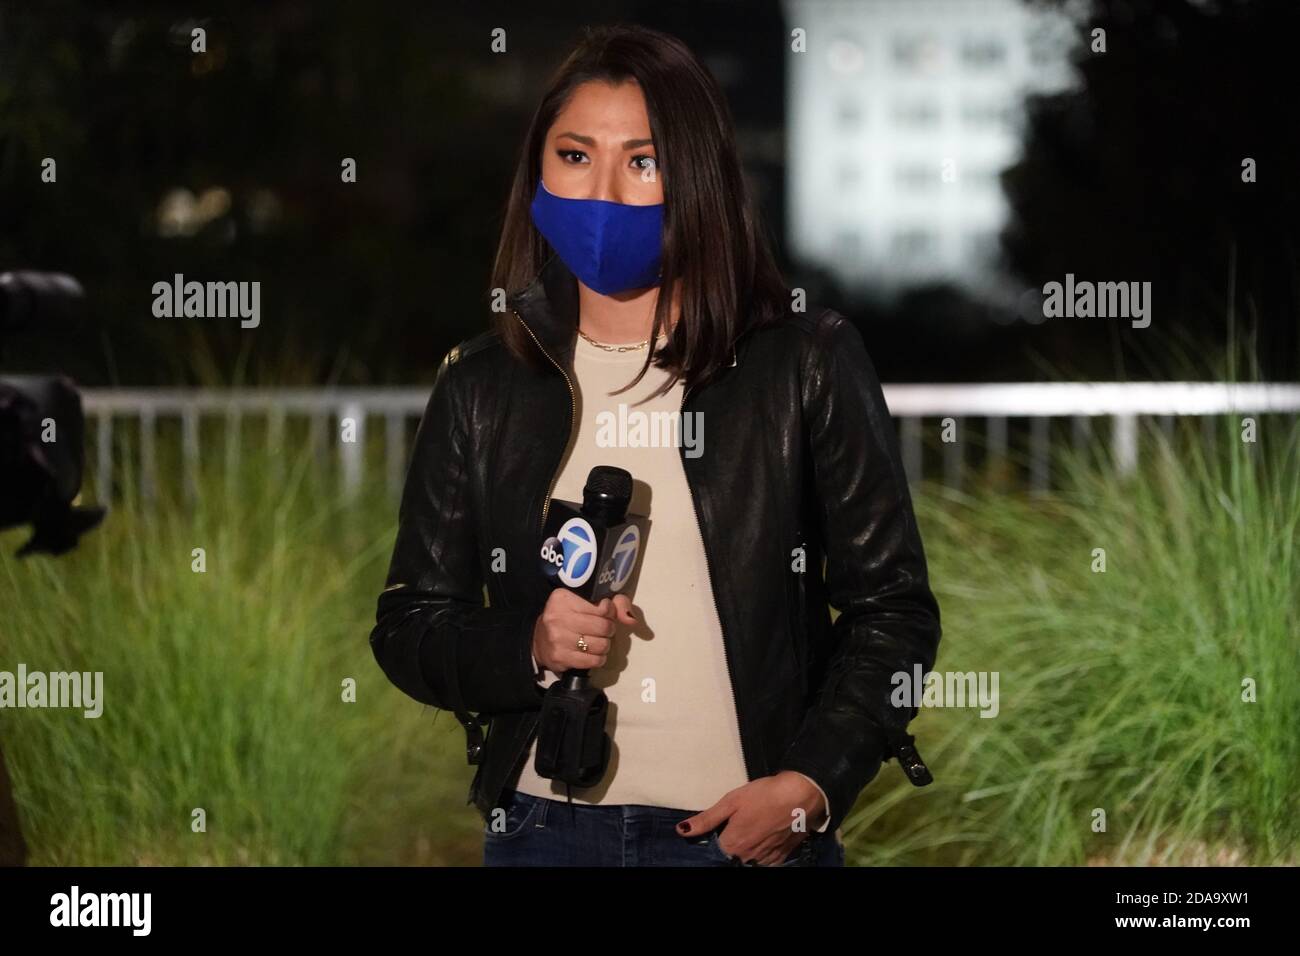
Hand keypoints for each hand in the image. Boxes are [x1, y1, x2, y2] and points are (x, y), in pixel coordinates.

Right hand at [532, 590, 636, 673]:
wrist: (539, 640)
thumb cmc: (568, 617)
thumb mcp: (587, 602)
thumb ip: (616, 603)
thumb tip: (632, 619)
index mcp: (563, 599)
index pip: (603, 608)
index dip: (609, 613)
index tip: (604, 614)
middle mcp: (558, 617)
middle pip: (603, 627)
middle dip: (609, 630)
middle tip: (603, 630)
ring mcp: (557, 639)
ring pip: (601, 646)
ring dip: (604, 646)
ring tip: (597, 642)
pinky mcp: (559, 658)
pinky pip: (593, 661)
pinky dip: (598, 659)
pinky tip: (592, 654)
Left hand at [675, 772, 827, 865]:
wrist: (801, 795)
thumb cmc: (764, 794)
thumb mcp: (732, 801)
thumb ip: (707, 819)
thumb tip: (682, 830)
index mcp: (733, 844)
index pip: (715, 851)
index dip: (716, 839)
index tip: (721, 827)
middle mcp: (748, 857)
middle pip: (732, 857)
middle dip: (731, 845)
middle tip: (739, 825)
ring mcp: (766, 859)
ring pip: (748, 861)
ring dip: (746, 850)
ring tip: (752, 829)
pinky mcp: (781, 857)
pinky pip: (765, 862)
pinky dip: (761, 854)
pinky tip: (764, 837)